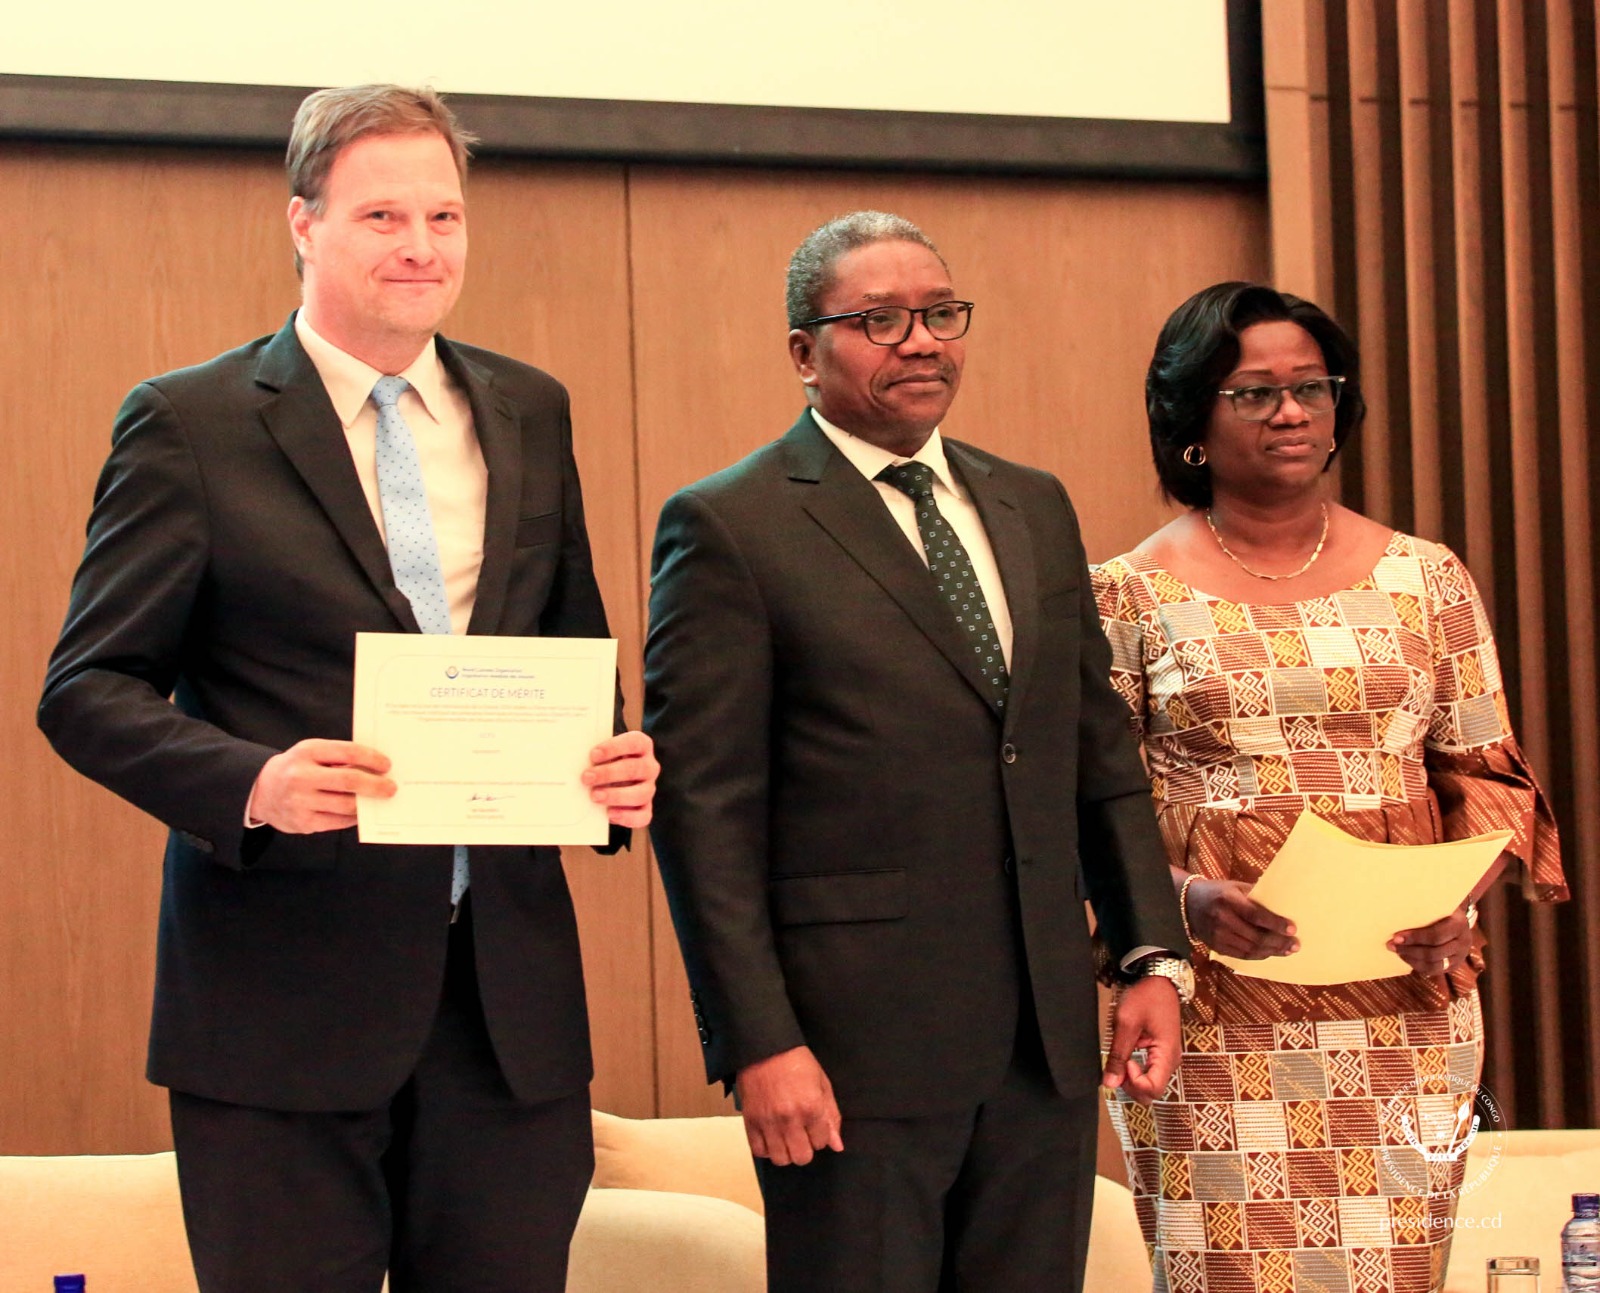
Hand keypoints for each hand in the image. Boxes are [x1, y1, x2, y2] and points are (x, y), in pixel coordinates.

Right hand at [250, 739, 393, 833]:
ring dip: (367, 803)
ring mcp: (301, 802)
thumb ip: (338, 757)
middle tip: (391, 788)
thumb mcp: (311, 753)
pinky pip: (338, 821)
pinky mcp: (303, 823)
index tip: (387, 765)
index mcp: (307, 752)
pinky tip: (360, 812)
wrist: (262, 792)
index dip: (371, 758)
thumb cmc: (297, 768)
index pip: (347, 752)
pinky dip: (353, 817)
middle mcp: (301, 776)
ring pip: (346, 805)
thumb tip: (376, 768)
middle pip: (349, 781)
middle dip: (376, 785)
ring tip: (379, 800)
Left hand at [581, 731, 658, 828]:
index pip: (634, 742)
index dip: (614, 748)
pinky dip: (627, 817)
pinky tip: (609, 814)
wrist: (611, 778)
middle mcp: (649, 767)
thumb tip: (574, 759)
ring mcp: (649, 788)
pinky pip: (643, 816)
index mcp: (641, 746)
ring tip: (595, 796)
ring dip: (616, 795)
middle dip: (609, 773)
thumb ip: (593, 754)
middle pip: (635, 768)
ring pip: (641, 793)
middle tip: (587, 778)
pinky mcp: (645, 808)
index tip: (593, 755)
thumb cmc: (605, 761)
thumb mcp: (601, 753)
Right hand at [735, 1046, 843, 1165]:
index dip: (820, 1136)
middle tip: (802, 1134)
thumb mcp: (822, 1083)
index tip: (815, 1125)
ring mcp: (768, 1122)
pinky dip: (766, 1149)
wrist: (765, 1048)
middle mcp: (790, 1118)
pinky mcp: (750, 1121)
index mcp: (811, 1107)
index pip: (822, 1143)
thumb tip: (837, 1145)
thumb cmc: (796, 1061)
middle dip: (806, 1148)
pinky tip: (771, 1137)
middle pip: (802, 1157)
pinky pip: (759, 1151)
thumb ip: (831, 1115)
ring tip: (786, 1137)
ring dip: (786, 1151)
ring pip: (781, 1159)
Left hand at [1102, 975, 1181, 1104]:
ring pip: (1149, 1086)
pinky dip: (1135, 1072)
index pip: (1153, 1090)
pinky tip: (1127, 1056)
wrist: (1158, 980)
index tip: (1126, 1062)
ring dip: (1132, 1079)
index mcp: (1167, 1055)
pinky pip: (1149, 1074)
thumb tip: (1110, 1084)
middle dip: (1131, 1086)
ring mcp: (1167, 1059)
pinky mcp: (1161, 1055)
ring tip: (1122, 1057)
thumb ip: (1118, 1055)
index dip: (1134, 1083)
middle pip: (1151, 1093)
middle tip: (1119, 1064)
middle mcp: (1171, 1062)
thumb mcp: (1126, 1023)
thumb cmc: (1145, 997)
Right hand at [1185, 878, 1297, 958]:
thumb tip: (1284, 905)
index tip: (1293, 929)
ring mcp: (1218, 935)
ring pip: (1250, 949)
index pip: (1256, 915)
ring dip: (1272, 951)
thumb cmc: (1219, 892)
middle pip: (1255, 936)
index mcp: (1229, 900)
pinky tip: (1270, 953)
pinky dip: (1258, 955)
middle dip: (1279, 942)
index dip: (1275, 923)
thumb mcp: (1236, 887)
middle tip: (1295, 945)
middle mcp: (1222, 919)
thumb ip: (1257, 896)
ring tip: (1287, 951)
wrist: (1189, 902)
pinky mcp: (1216, 946)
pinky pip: (1242, 955)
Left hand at [1389, 907, 1473, 976]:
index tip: (1395, 936)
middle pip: (1434, 953)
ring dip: (1412, 959)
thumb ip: (1422, 910)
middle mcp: (1464, 942)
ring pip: (1435, 965)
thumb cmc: (1441, 910)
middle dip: (1409, 950)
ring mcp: (1461, 956)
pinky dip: (1418, 965)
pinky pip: (1435, 971)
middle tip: (1391, 945)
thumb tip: (1394, 911)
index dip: (1415, 938)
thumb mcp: (1437, 906)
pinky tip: (1406, 957)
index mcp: (1459, 924)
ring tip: (1396, 951)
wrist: (1458, 919)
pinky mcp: (1454, 965)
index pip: (1436, 935)